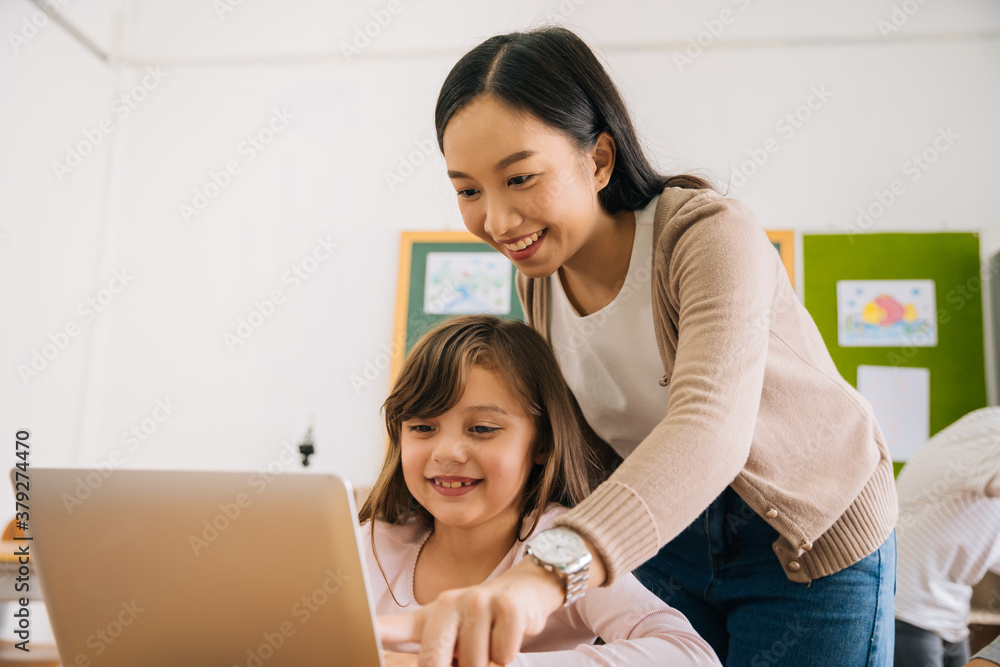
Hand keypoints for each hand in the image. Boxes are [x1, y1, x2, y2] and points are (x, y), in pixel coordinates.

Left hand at [378, 557, 564, 666]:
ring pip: (477, 663)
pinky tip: (506, 635)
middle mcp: (452, 602)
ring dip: (487, 662)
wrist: (524, 593)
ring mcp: (480, 601)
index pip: (398, 628)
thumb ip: (421, 644)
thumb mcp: (447, 628)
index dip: (377, 633)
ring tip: (489, 642)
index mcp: (433, 611)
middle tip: (466, 654)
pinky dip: (507, 654)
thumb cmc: (479, 619)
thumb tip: (395, 645)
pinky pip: (503, 654)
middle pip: (439, 662)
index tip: (362, 638)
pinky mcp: (508, 607)